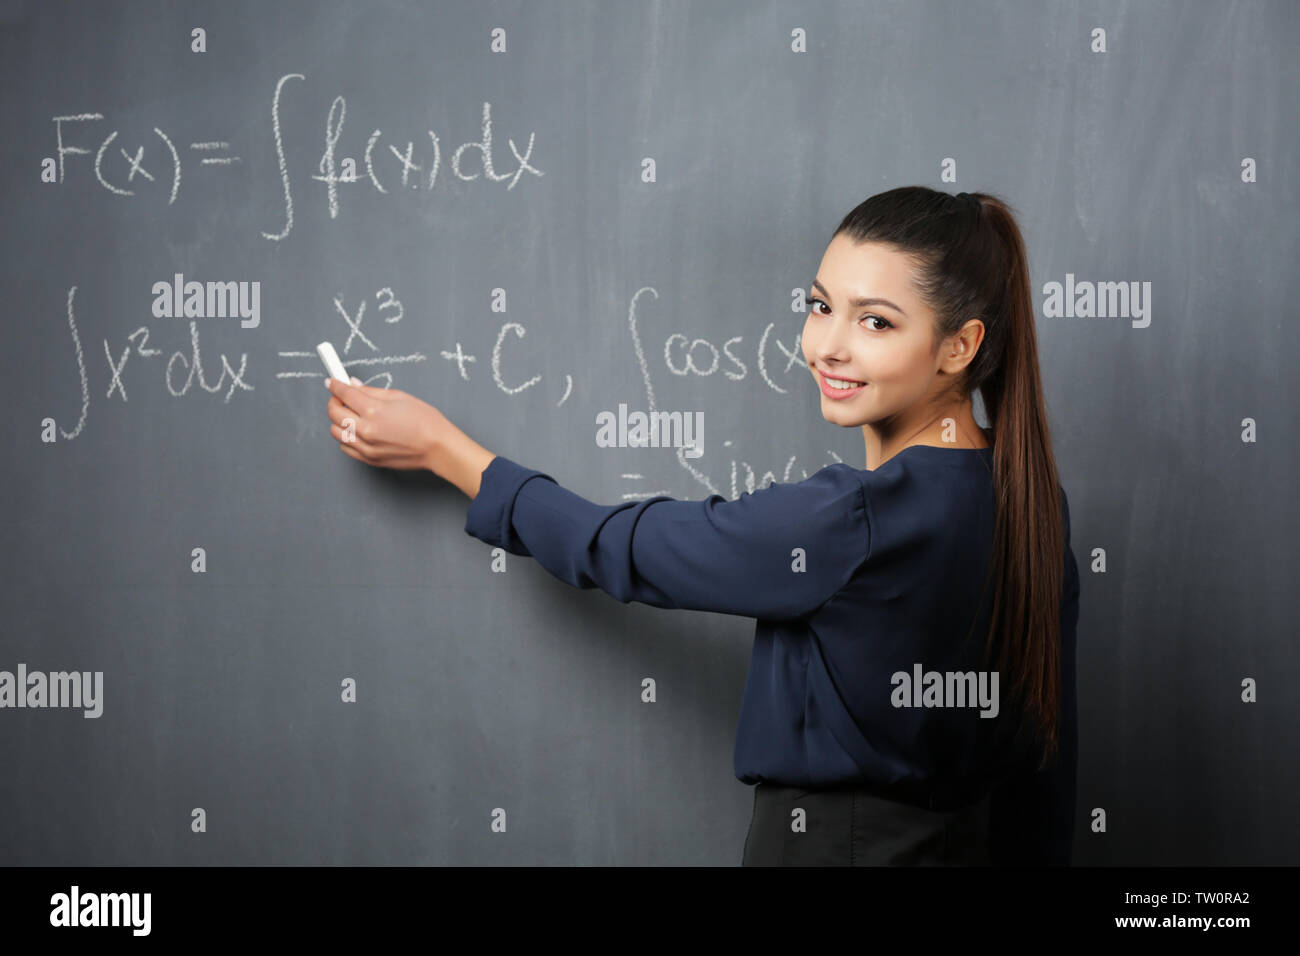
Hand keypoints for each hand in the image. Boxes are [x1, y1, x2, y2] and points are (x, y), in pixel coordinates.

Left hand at [325, 377, 496, 497]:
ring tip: (351, 415)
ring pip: (336, 431)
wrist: (438, 447)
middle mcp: (366, 430)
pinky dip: (346, 436)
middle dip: (334, 401)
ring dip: (339, 420)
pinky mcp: (369, 459)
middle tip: (341, 397)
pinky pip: (346, 446)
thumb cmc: (425, 421)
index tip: (332, 382)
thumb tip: (354, 386)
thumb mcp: (399, 397)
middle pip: (334, 412)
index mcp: (374, 411)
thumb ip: (372, 392)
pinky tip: (357, 430)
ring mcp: (366, 447)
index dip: (335, 385)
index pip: (344, 394)